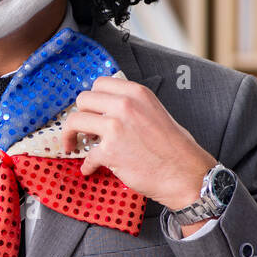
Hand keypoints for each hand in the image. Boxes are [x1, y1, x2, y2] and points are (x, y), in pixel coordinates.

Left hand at [61, 76, 215, 213]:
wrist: (186, 173)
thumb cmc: (174, 147)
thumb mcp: (154, 111)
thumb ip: (131, 106)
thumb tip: (105, 110)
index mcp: (136, 93)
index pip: (99, 83)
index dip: (92, 99)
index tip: (91, 110)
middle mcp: (125, 106)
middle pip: (83, 100)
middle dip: (79, 115)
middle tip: (82, 129)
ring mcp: (116, 127)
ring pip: (75, 122)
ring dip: (71, 136)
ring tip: (75, 146)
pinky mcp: (110, 152)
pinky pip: (87, 156)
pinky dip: (87, 165)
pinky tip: (91, 168)